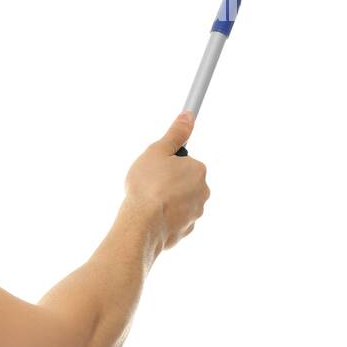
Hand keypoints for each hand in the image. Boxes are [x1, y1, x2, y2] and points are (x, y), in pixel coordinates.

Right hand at [122, 111, 209, 250]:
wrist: (143, 225)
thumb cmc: (148, 186)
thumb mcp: (157, 152)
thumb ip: (175, 134)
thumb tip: (188, 115)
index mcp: (198, 170)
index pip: (184, 162)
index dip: (167, 164)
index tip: (155, 169)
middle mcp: (203, 191)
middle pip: (183, 182)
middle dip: (168, 183)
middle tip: (148, 185)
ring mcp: (195, 213)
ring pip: (180, 202)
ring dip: (167, 201)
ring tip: (147, 203)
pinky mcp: (186, 230)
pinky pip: (176, 220)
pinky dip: (165, 218)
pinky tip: (151, 217)